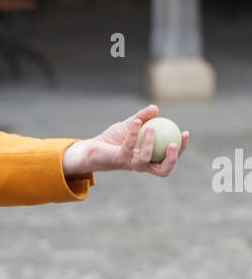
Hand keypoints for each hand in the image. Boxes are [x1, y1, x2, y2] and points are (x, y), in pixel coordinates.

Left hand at [62, 104, 188, 176]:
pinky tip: (135, 121)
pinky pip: (128, 146)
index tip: (185, 133)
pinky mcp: (117, 159)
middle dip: (171, 159)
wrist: (92, 148)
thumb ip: (143, 117)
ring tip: (152, 128)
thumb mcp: (130, 125)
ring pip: (145, 159)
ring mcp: (129, 163)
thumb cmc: (113, 139)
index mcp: (149, 159)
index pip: (169, 158)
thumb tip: (156, 108)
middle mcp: (141, 164)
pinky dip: (133, 133)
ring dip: (150, 144)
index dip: (181, 149)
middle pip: (162, 170)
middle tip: (173, 143)